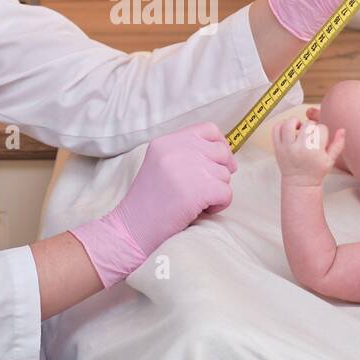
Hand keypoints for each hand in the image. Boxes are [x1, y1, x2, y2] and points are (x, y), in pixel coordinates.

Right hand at [68, 123, 237, 287]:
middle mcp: (177, 149)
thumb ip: (185, 153)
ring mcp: (188, 167)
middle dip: (221, 170)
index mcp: (166, 141)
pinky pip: (227, 193)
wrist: (132, 230)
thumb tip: (227, 157)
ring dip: (217, 191)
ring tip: (195, 202)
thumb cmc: (149, 203)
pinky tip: (200, 211)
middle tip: (207, 188)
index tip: (219, 162)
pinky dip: (219, 205)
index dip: (219, 145)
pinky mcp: (199, 189)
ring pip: (225, 174)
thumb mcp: (160, 165)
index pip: (208, 129)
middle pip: (220, 151)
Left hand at [274, 114, 345, 186]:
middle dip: (311, 126)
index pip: (321, 129)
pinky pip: (276, 128)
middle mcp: (300, 148)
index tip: (320, 138)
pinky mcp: (277, 147)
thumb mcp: (330, 160)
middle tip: (311, 134)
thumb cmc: (315, 171)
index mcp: (314, 151)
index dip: (323, 131)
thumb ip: (338, 144)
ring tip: (299, 128)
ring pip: (289, 123)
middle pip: (307, 124)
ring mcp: (286, 147)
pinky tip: (289, 130)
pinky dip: (281, 125)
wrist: (299, 182)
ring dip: (295, 122)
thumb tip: (342, 130)